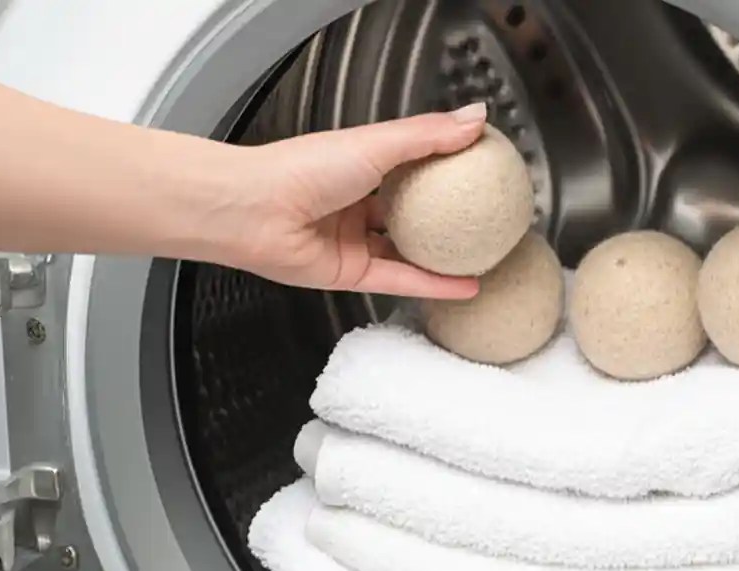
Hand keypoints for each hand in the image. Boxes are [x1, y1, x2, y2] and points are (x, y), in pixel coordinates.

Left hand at [220, 104, 489, 298]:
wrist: (253, 212)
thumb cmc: (299, 169)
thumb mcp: (377, 142)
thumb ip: (429, 134)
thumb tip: (476, 117)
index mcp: (358, 163)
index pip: (411, 162)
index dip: (444, 165)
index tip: (479, 167)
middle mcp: (355, 202)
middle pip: (410, 210)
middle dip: (445, 216)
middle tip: (485, 217)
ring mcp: (354, 241)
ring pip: (408, 251)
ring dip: (444, 256)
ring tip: (482, 256)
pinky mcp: (351, 274)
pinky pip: (400, 281)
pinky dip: (434, 284)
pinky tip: (464, 285)